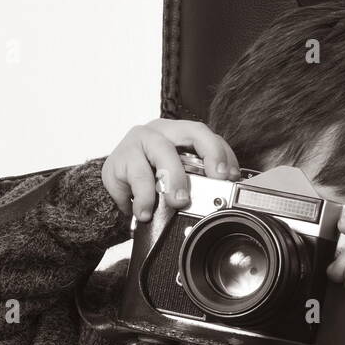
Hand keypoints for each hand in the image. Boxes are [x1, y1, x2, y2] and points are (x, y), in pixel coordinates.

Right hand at [101, 119, 240, 222]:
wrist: (111, 192)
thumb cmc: (147, 184)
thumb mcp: (174, 181)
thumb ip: (194, 185)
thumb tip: (220, 205)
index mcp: (180, 135)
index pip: (209, 137)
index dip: (224, 154)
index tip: (233, 176)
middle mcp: (162, 132)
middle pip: (193, 132)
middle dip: (210, 154)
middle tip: (217, 179)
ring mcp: (139, 141)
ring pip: (163, 151)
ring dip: (175, 178)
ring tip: (179, 201)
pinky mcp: (120, 158)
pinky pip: (137, 176)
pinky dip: (145, 197)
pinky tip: (146, 212)